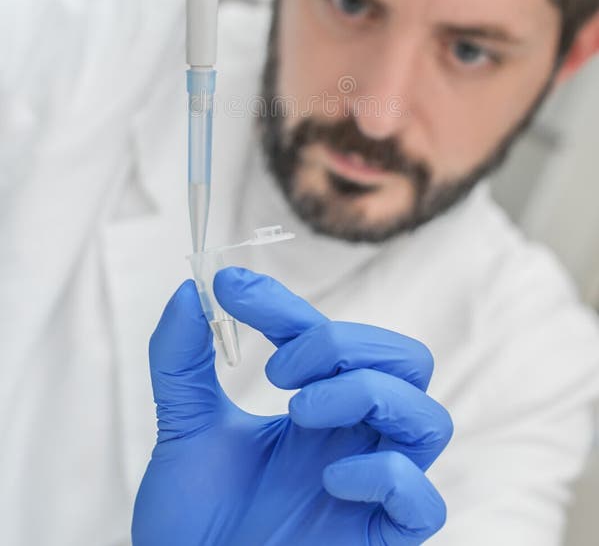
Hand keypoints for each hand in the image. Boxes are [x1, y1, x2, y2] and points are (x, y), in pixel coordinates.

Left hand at [132, 267, 451, 544]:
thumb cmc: (195, 523)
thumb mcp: (183, 429)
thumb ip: (181, 360)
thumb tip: (188, 291)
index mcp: (319, 408)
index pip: (331, 337)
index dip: (286, 304)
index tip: (230, 288)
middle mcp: (355, 441)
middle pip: (406, 360)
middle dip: (344, 344)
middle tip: (279, 372)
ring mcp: (371, 491)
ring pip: (430, 417)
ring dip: (368, 394)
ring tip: (298, 413)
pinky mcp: (381, 543)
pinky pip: (424, 502)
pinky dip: (386, 476)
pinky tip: (328, 481)